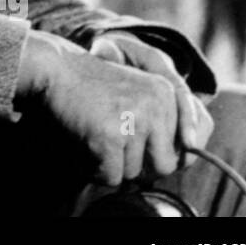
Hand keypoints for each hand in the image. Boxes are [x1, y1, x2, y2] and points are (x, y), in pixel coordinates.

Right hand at [90, 30, 213, 165]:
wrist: (56, 68)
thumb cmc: (93, 86)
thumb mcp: (138, 93)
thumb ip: (162, 121)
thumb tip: (182, 162)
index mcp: (167, 92)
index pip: (189, 146)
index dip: (169, 155)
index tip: (154, 153)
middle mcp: (156, 105)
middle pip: (164, 165)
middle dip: (140, 163)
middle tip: (117, 145)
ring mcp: (134, 119)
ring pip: (134, 173)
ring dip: (113, 163)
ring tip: (97, 134)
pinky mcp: (110, 135)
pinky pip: (111, 176)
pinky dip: (97, 169)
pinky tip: (87, 144)